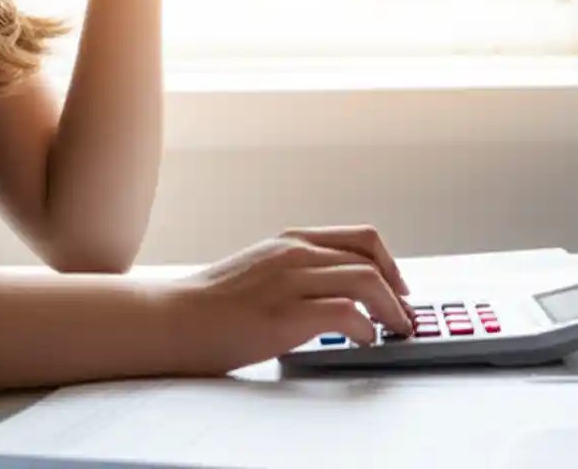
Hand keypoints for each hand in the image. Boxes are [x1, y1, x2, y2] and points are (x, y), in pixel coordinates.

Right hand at [170, 226, 414, 373]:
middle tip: (404, 315)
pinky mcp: (286, 315)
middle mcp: (295, 253)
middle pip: (371, 258)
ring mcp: (291, 281)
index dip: (390, 263)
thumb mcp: (261, 269)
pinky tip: (363, 339)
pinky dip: (366, 327)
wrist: (172, 320)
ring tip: (394, 329)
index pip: (360, 238)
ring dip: (391, 309)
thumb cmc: (211, 304)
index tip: (400, 287)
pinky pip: (347, 313)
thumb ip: (297, 271)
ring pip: (367, 280)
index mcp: (291, 240)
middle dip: (398, 290)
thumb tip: (337, 292)